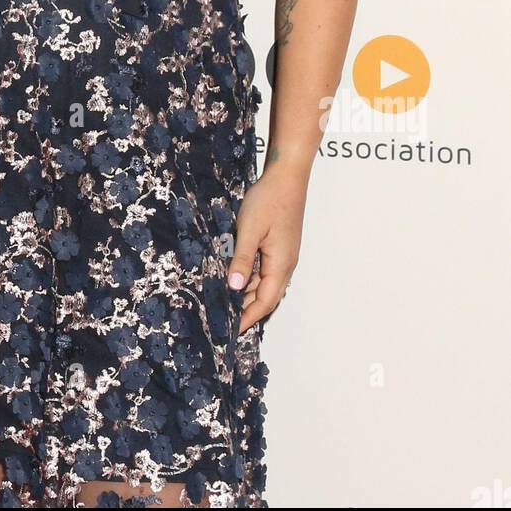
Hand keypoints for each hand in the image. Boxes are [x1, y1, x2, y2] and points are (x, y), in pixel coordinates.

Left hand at [227, 162, 308, 333]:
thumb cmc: (269, 200)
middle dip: (247, 311)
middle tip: (225, 322)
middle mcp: (284, 264)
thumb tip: (235, 288)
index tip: (231, 332)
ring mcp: (282, 255)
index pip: (264, 303)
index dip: (248, 319)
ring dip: (247, 294)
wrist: (286, 177)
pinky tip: (234, 276)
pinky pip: (263, 270)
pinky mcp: (278, 246)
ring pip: (264, 284)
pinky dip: (249, 278)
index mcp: (280, 265)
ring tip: (225, 303)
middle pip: (265, 297)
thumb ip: (242, 259)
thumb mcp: (249, 229)